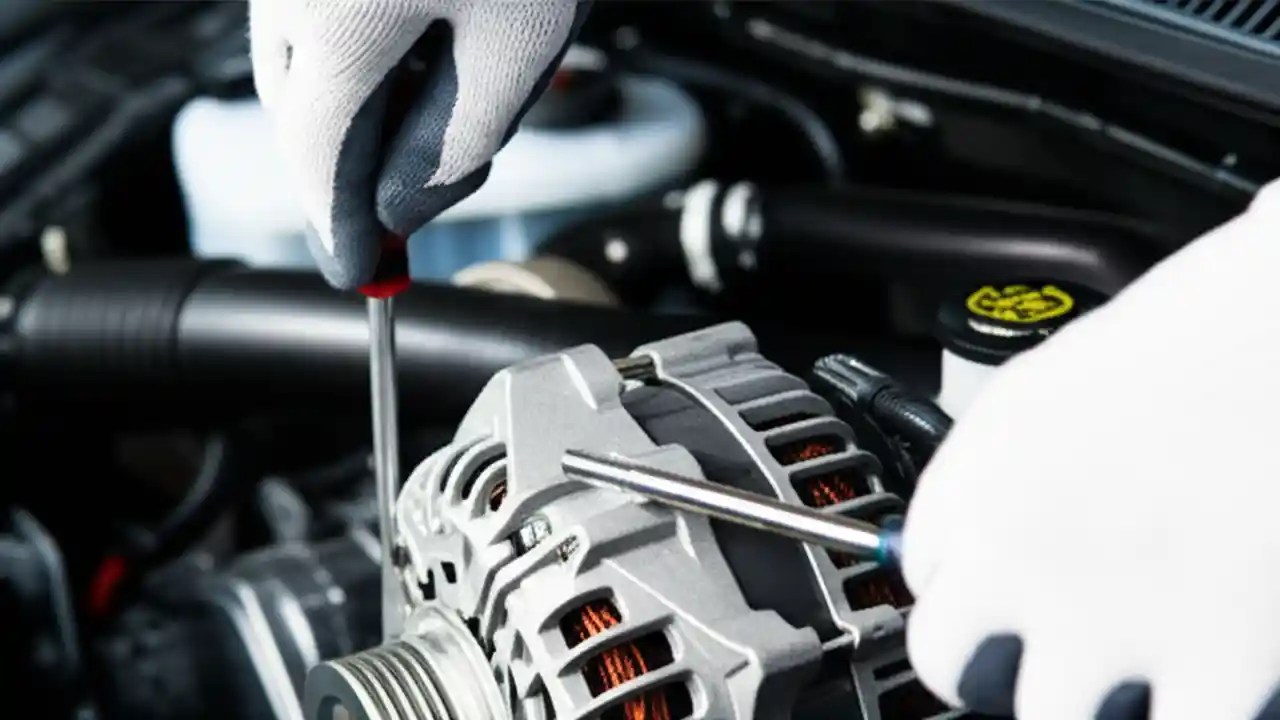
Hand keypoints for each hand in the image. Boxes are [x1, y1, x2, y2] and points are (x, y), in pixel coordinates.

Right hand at [249, 0, 587, 288]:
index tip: (357, 272)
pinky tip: (418, 62)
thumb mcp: (517, 50)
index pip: (317, 153)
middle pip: (298, 115)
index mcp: (342, 17)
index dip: (336, 226)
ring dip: (352, 117)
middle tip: (399, 219)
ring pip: (300, 71)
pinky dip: (353, 65)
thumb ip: (452, 146)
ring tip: (438, 114)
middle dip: (351, 176)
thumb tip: (396, 215)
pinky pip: (313, 25)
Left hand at [903, 179, 1279, 718]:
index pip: (924, 593)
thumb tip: (939, 556)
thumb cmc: (1184, 349)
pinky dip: (1191, 708)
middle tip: (1058, 645)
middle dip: (1002, 667)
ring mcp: (1125, 622)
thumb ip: (973, 486)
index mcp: (984, 497)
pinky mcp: (1229, 663)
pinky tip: (1217, 674)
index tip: (997, 599)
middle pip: (958, 672)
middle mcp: (1034, 564)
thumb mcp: (1031, 400)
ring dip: (1091, 695)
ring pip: (1057, 715)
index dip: (966, 600)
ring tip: (1144, 649)